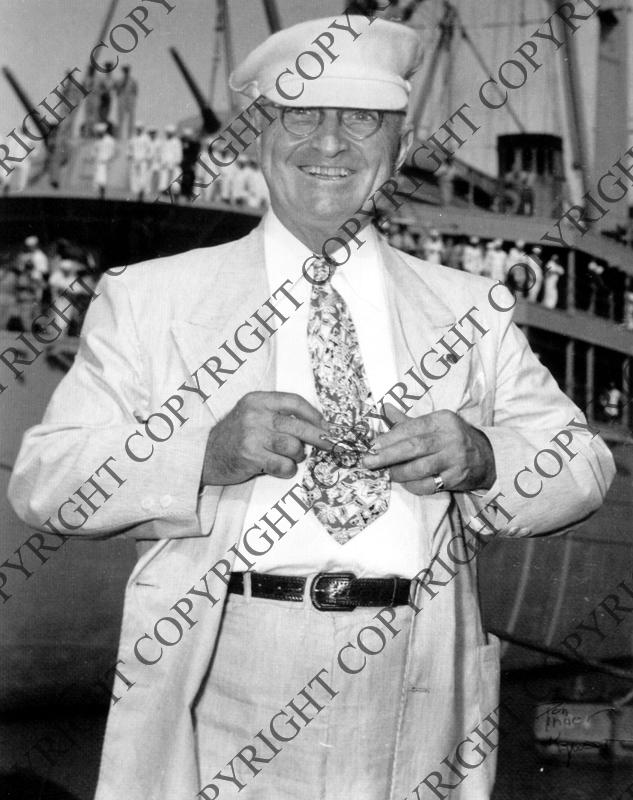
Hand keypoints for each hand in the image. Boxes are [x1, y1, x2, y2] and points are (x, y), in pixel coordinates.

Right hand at [201, 391, 330, 485]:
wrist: (206, 455)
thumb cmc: (235, 436)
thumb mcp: (253, 415)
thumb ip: (278, 415)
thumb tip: (316, 425)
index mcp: (257, 400)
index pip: (293, 402)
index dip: (314, 414)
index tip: (326, 425)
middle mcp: (254, 415)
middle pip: (297, 426)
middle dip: (319, 437)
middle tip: (331, 444)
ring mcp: (251, 436)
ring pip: (293, 446)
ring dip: (297, 455)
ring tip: (289, 456)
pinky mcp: (250, 456)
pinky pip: (283, 465)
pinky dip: (287, 470)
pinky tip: (280, 468)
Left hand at [361, 404, 495, 495]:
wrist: (486, 457)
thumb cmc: (451, 438)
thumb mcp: (434, 424)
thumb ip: (407, 421)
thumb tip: (384, 408)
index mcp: (442, 419)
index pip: (411, 428)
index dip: (389, 438)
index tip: (372, 445)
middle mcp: (451, 437)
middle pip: (414, 447)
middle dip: (388, 455)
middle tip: (369, 462)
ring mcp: (455, 459)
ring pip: (420, 468)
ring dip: (399, 473)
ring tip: (387, 473)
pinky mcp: (457, 478)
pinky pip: (429, 485)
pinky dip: (413, 486)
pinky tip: (406, 483)